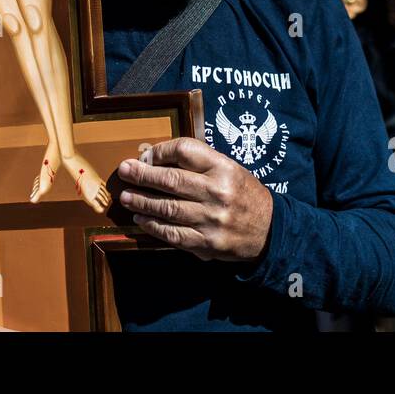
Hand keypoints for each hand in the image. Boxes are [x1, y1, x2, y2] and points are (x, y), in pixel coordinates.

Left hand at [116, 137, 272, 262]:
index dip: (159, 152)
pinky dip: (154, 226)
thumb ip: (198, 163)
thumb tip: (155, 159)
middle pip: (171, 180)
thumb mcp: (229, 169)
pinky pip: (174, 234)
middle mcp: (218, 191)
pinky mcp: (208, 242)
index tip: (144, 156)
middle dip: (142, 175)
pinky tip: (141, 220)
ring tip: (126, 197)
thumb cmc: (243, 194)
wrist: (270, 230)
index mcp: (224, 167)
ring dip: (142, 201)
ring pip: (168, 208)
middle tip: (124, 171)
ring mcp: (212, 219)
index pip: (185, 151)